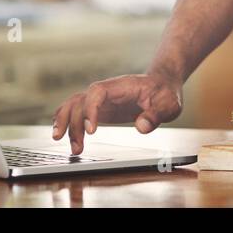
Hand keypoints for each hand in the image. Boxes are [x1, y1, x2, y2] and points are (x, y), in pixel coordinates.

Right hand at [51, 72, 183, 154]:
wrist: (161, 85)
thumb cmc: (164, 93)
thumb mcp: (169, 104)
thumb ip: (157, 114)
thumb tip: (142, 127)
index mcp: (121, 86)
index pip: (97, 93)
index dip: (90, 110)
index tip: (91, 131)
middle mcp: (106, 90)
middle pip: (80, 101)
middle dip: (73, 124)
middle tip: (77, 148)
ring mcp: (101, 99)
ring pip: (73, 105)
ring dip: (65, 124)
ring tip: (68, 146)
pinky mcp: (99, 108)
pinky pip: (76, 111)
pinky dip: (66, 122)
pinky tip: (63, 136)